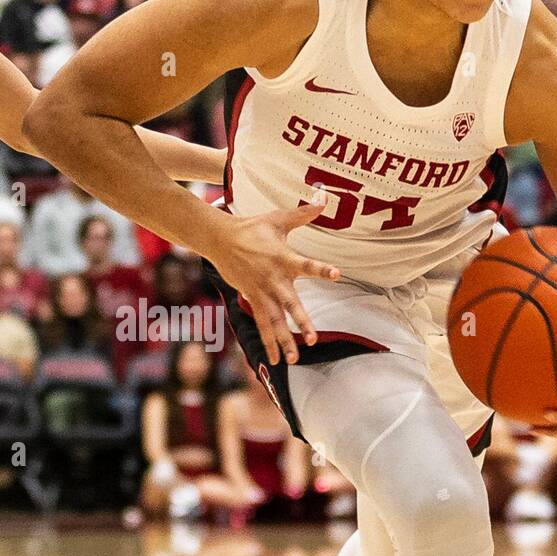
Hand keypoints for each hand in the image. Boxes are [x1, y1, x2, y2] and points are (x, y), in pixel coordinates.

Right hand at [207, 199, 339, 364]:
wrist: (220, 239)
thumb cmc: (252, 227)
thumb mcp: (279, 218)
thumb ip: (304, 213)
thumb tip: (324, 196)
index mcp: (283, 258)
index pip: (306, 264)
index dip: (320, 269)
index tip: (336, 274)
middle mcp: (273, 279)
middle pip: (289, 304)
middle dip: (300, 322)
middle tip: (312, 339)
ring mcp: (261, 292)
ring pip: (274, 320)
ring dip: (283, 340)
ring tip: (294, 359)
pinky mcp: (252, 298)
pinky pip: (262, 323)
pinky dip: (268, 341)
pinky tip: (275, 358)